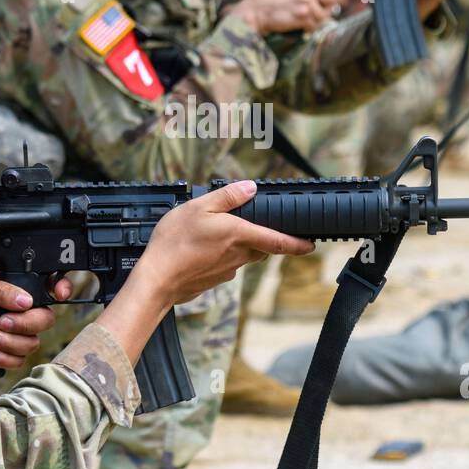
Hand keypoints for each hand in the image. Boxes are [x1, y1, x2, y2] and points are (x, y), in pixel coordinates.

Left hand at [0, 272, 73, 368]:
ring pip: (33, 342)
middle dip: (25, 323)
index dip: (59, 289)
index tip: (58, 295)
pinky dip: (4, 358)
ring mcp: (14, 334)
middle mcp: (18, 311)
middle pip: (45, 318)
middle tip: (0, 323)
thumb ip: (0, 291)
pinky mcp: (7, 354)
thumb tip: (26, 301)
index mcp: (14, 289)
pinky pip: (20, 360)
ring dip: (10, 342)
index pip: (46, 286)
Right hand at [98, 181, 313, 362]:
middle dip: (265, 239)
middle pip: (262, 248)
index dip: (298, 244)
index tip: (311, 245)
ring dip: (240, 246)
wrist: (157, 279)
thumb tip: (251, 188)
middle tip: (259, 228)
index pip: (279, 241)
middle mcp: (238, 256)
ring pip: (244, 256)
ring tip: (220, 234)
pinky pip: (226, 265)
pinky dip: (221, 257)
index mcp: (240, 235)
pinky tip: (203, 250)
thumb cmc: (175, 242)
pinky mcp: (214, 280)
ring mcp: (226, 271)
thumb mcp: (199, 207)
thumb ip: (227, 197)